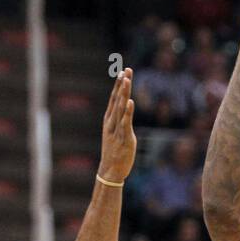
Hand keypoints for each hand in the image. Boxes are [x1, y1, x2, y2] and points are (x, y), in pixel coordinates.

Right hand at [97, 68, 135, 184]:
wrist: (110, 171)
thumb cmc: (114, 152)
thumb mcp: (115, 133)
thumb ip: (119, 121)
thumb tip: (124, 110)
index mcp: (109, 120)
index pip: (114, 98)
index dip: (118, 85)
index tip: (123, 71)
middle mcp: (112, 122)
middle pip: (117, 99)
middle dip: (122, 84)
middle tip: (126, 70)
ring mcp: (117, 130)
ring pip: (120, 108)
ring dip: (124, 94)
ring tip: (126, 80)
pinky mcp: (124, 138)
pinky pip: (125, 123)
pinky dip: (127, 112)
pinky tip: (130, 102)